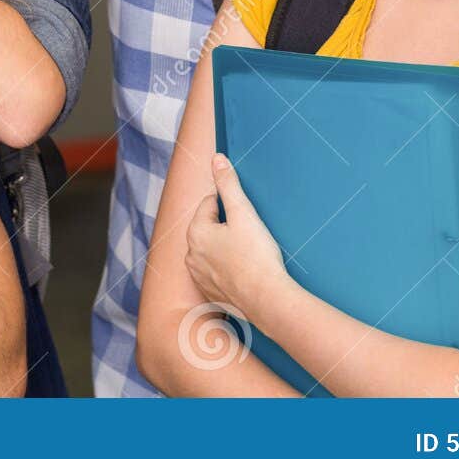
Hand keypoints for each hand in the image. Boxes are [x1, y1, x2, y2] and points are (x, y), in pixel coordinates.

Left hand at [185, 154, 287, 315]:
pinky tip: (246, 271)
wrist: (268, 300)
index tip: (248, 216)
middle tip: (251, 235)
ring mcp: (199, 276)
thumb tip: (217, 159)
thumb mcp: (244, 213)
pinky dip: (228, 269)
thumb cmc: (257, 256)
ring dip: (226, 248)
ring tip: (250, 254)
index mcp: (196, 232)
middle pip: (209, 227)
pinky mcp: (210, 293)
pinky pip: (217, 272)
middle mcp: (191, 255)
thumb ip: (228, 184)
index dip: (232, 205)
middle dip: (227, 226)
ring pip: (212, 251)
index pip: (210, 203)